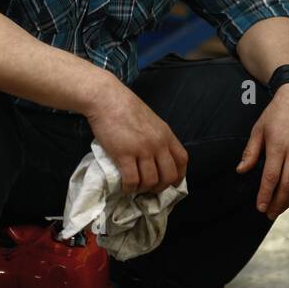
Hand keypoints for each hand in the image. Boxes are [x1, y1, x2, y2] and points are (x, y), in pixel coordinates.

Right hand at [83, 75, 187, 194]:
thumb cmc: (125, 107)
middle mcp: (158, 143)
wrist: (107, 98)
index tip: (171, 183)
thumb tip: (157, 157)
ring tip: (135, 187)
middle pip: (169, 175)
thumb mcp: (151, 121)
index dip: (179, 175)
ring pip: (150, 181)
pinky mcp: (124, 154)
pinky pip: (132, 180)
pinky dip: (129, 188)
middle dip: (161, 187)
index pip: (182, 160)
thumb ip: (157, 137)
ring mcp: (142, 150)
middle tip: (150, 188)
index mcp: (166, 134)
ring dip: (143, 188)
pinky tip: (124, 186)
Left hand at [236, 84, 288, 219]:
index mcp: (279, 146)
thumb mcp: (258, 129)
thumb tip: (241, 170)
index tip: (260, 207)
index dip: (266, 195)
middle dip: (278, 203)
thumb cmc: (276, 113)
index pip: (272, 177)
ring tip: (280, 209)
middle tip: (269, 213)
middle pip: (288, 185)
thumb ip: (250, 152)